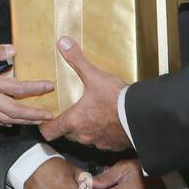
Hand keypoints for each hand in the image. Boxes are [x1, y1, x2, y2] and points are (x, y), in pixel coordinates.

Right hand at [0, 44, 53, 126]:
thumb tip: (13, 50)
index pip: (18, 88)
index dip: (36, 88)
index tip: (50, 86)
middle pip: (16, 111)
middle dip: (34, 115)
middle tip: (49, 116)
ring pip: (6, 119)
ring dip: (23, 121)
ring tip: (36, 121)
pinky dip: (6, 122)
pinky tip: (11, 121)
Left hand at [38, 36, 129, 151]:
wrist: (142, 115)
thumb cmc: (116, 98)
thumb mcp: (94, 76)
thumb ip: (77, 60)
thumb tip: (62, 42)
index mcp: (74, 120)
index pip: (49, 132)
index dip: (46, 126)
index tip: (49, 118)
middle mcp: (83, 136)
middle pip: (67, 134)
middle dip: (68, 124)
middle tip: (73, 111)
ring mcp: (98, 143)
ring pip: (85, 139)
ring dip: (86, 129)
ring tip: (93, 115)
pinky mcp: (113, 146)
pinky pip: (102, 142)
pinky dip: (103, 134)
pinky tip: (109, 122)